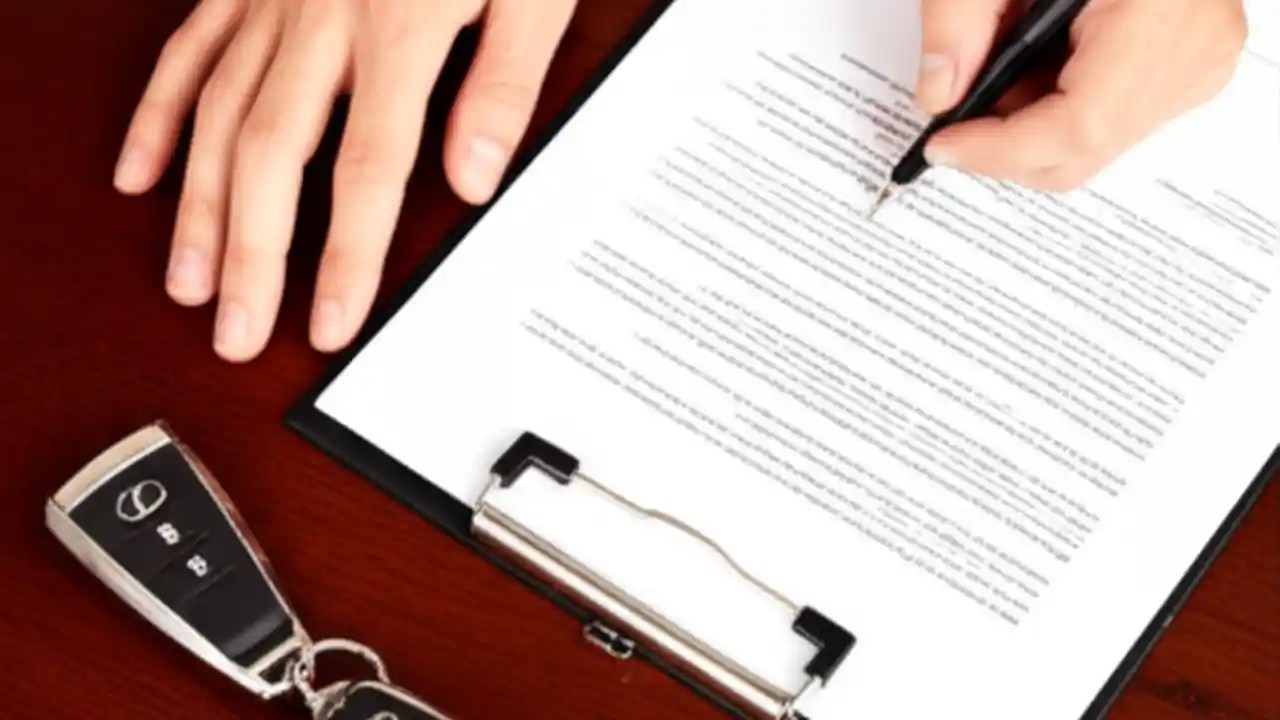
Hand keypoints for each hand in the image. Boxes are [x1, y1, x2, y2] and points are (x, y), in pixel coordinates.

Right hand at [114, 0, 576, 361]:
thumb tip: (473, 180)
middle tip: (235, 333)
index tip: (330, 324)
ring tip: (187, 281)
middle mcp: (322, 19)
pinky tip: (142, 172)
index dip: (345, 257)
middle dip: (250, 255)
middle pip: (271, 158)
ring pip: (217, 113)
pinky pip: (190, 49)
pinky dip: (160, 113)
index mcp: (400, 31)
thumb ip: (502, 84)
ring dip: (197, 205)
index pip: (367, 171)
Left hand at [914, 0, 1248, 190]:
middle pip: (1085, 148)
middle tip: (956, 113)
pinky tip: (1032, 66)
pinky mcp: (1187, 65)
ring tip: (996, 68)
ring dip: (1028, 127)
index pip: (1079, 124)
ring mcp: (1198, 60)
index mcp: (1162, 7)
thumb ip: (960, 20)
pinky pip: (1111, 118)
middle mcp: (1195, 44)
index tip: (943, 145)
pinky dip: (1056, 108)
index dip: (999, 150)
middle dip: (1006, 145)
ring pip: (1094, 143)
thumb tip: (939, 93)